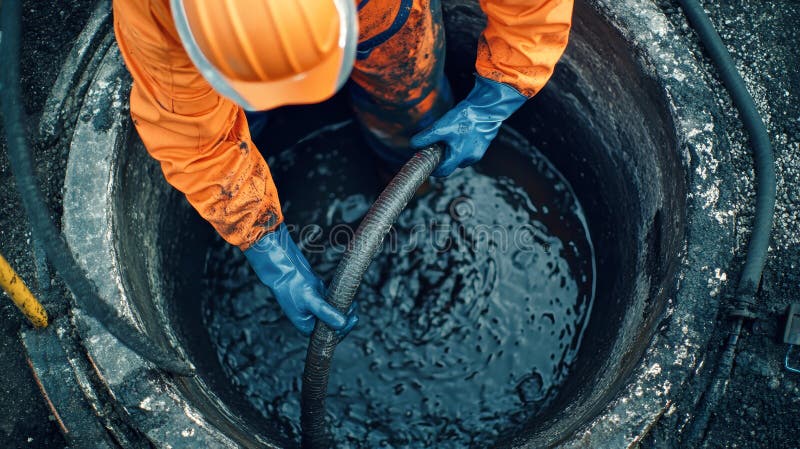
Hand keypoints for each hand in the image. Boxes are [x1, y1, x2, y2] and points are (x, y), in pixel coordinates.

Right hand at [244, 224, 357, 335]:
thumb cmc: (293, 286)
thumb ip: (327, 314)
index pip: (329, 335)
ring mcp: (315, 311)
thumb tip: (342, 324)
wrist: (285, 270)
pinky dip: (340, 302)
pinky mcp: (318, 300)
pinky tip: (347, 297)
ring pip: (335, 314)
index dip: (343, 328)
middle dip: (345, 318)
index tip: (353, 318)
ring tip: (352, 303)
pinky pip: (333, 305)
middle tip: (353, 308)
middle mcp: (312, 321)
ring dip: (344, 310)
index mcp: (308, 327)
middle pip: (334, 325)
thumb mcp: (312, 301)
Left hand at [410, 76, 526, 176]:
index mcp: (459, 156)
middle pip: (452, 164)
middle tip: (437, 147)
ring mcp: (478, 152)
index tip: (428, 163)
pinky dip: (462, 144)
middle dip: (443, 158)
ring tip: (449, 137)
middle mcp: (470, 158)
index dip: (434, 170)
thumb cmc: (465, 117)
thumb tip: (413, 145)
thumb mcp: (441, 126)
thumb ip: (425, 138)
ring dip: (453, 151)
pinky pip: (469, 149)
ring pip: (461, 157)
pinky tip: (460, 132)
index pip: (443, 172)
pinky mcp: (483, 144)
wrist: (487, 107)